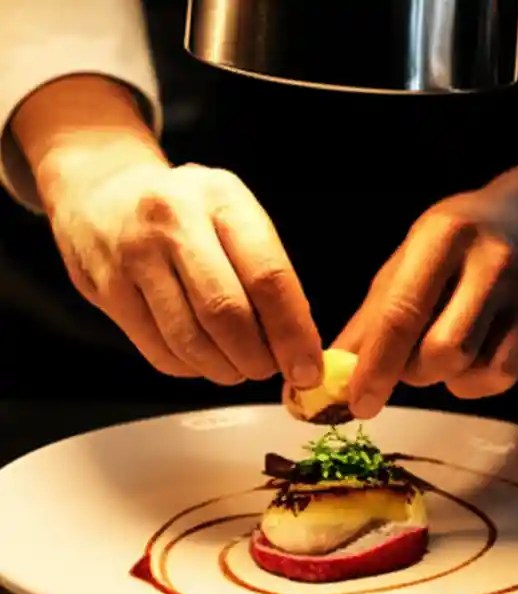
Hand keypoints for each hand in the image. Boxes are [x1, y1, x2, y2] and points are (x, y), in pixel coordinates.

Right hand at [46, 161, 323, 386]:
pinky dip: (190, 368)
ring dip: (225, 369)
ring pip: (190, 339)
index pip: (268, 277)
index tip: (308, 368)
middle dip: (258, 358)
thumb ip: (266, 270)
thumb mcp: (233, 214)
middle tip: (269, 370)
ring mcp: (134, 254)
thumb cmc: (188, 212)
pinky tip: (201, 360)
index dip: (293, 333)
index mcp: (223, 200)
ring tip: (238, 368)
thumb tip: (298, 346)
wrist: (100, 190)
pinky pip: (157, 349)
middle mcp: (175, 221)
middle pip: (226, 313)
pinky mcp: (106, 288)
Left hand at [335, 171, 517, 415]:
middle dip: (414, 371)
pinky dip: (477, 380)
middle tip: (406, 360)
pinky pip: (503, 377)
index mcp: (446, 237)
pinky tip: (474, 354)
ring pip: (477, 370)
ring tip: (443, 347)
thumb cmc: (455, 245)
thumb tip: (331, 381)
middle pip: (444, 350)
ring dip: (446, 376)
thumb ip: (371, 321)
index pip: (404, 312)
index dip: (377, 365)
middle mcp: (493, 264)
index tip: (357, 402)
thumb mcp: (407, 263)